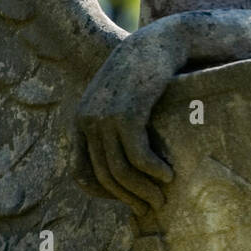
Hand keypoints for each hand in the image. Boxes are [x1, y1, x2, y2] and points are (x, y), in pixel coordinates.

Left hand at [76, 20, 184, 217]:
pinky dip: (153, 170)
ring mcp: (105, 117)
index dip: (102, 194)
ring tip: (163, 198)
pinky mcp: (127, 113)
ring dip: (143, 190)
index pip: (81, 173)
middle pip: (103, 176)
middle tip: (152, 208)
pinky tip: (169, 174)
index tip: (127, 200)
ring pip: (120, 170)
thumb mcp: (123, 100)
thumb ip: (117, 125)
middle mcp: (87, 120)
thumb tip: (129, 161)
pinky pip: (138, 155)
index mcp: (82, 120)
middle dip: (128, 197)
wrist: (159, 42)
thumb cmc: (146, 73)